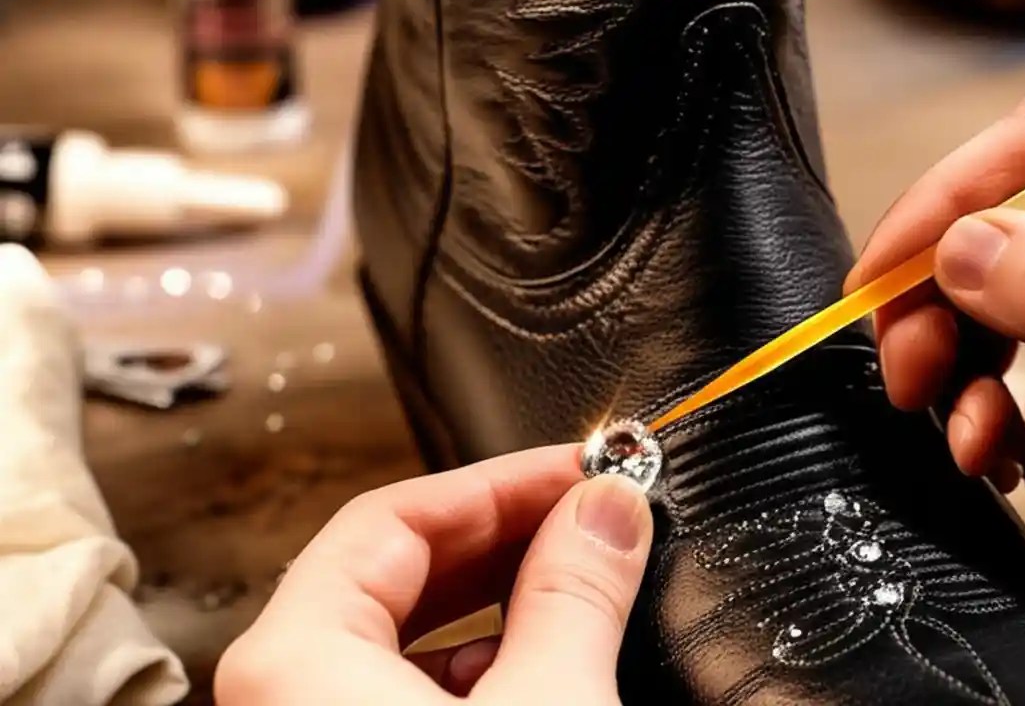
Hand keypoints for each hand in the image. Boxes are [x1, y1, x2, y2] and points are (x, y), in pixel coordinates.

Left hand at [214, 445, 653, 703]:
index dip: (503, 481)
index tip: (581, 470)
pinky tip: (547, 661)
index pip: (396, 515)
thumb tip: (608, 511)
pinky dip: (484, 664)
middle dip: (507, 533)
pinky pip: (411, 689)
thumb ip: (577, 596)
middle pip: (399, 566)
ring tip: (583, 578)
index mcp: (295, 661)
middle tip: (591, 511)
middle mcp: (286, 693)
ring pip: (409, 632)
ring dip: (503, 599)